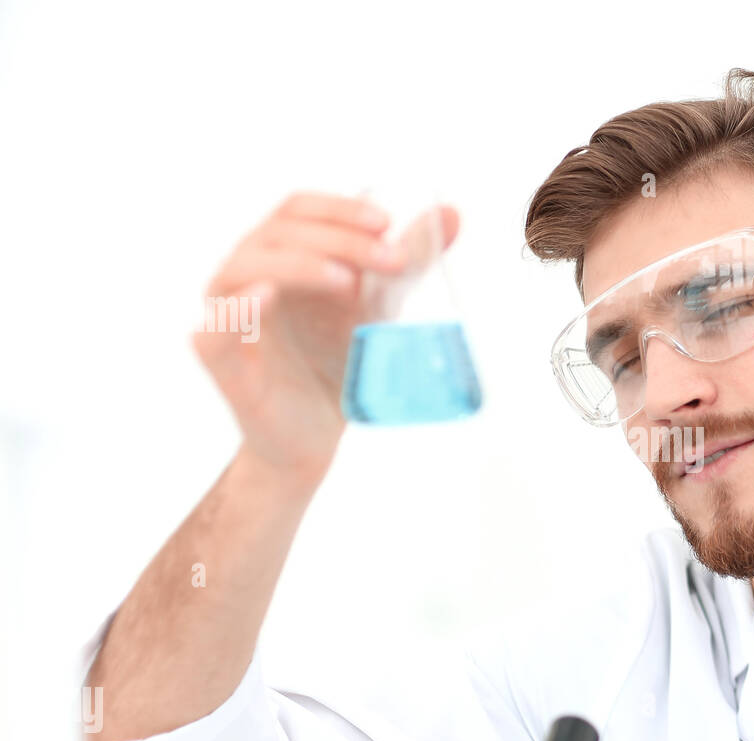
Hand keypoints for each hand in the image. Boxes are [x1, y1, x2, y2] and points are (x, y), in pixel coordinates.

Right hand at [194, 191, 459, 485]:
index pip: (299, 209)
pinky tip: (267, 295)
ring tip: (346, 280)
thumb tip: (453, 212)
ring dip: (299, 264)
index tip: (387, 223)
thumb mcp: (379, 303)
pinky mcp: (218, 361)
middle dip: (340, 240)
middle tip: (392, 260)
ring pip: (245, 267)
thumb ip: (409, 260)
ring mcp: (227, 314)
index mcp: (279, 252)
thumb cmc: (337, 358)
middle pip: (280, 232)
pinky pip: (213, 329)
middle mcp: (245, 273)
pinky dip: (239, 308)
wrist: (316, 431)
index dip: (340, 209)